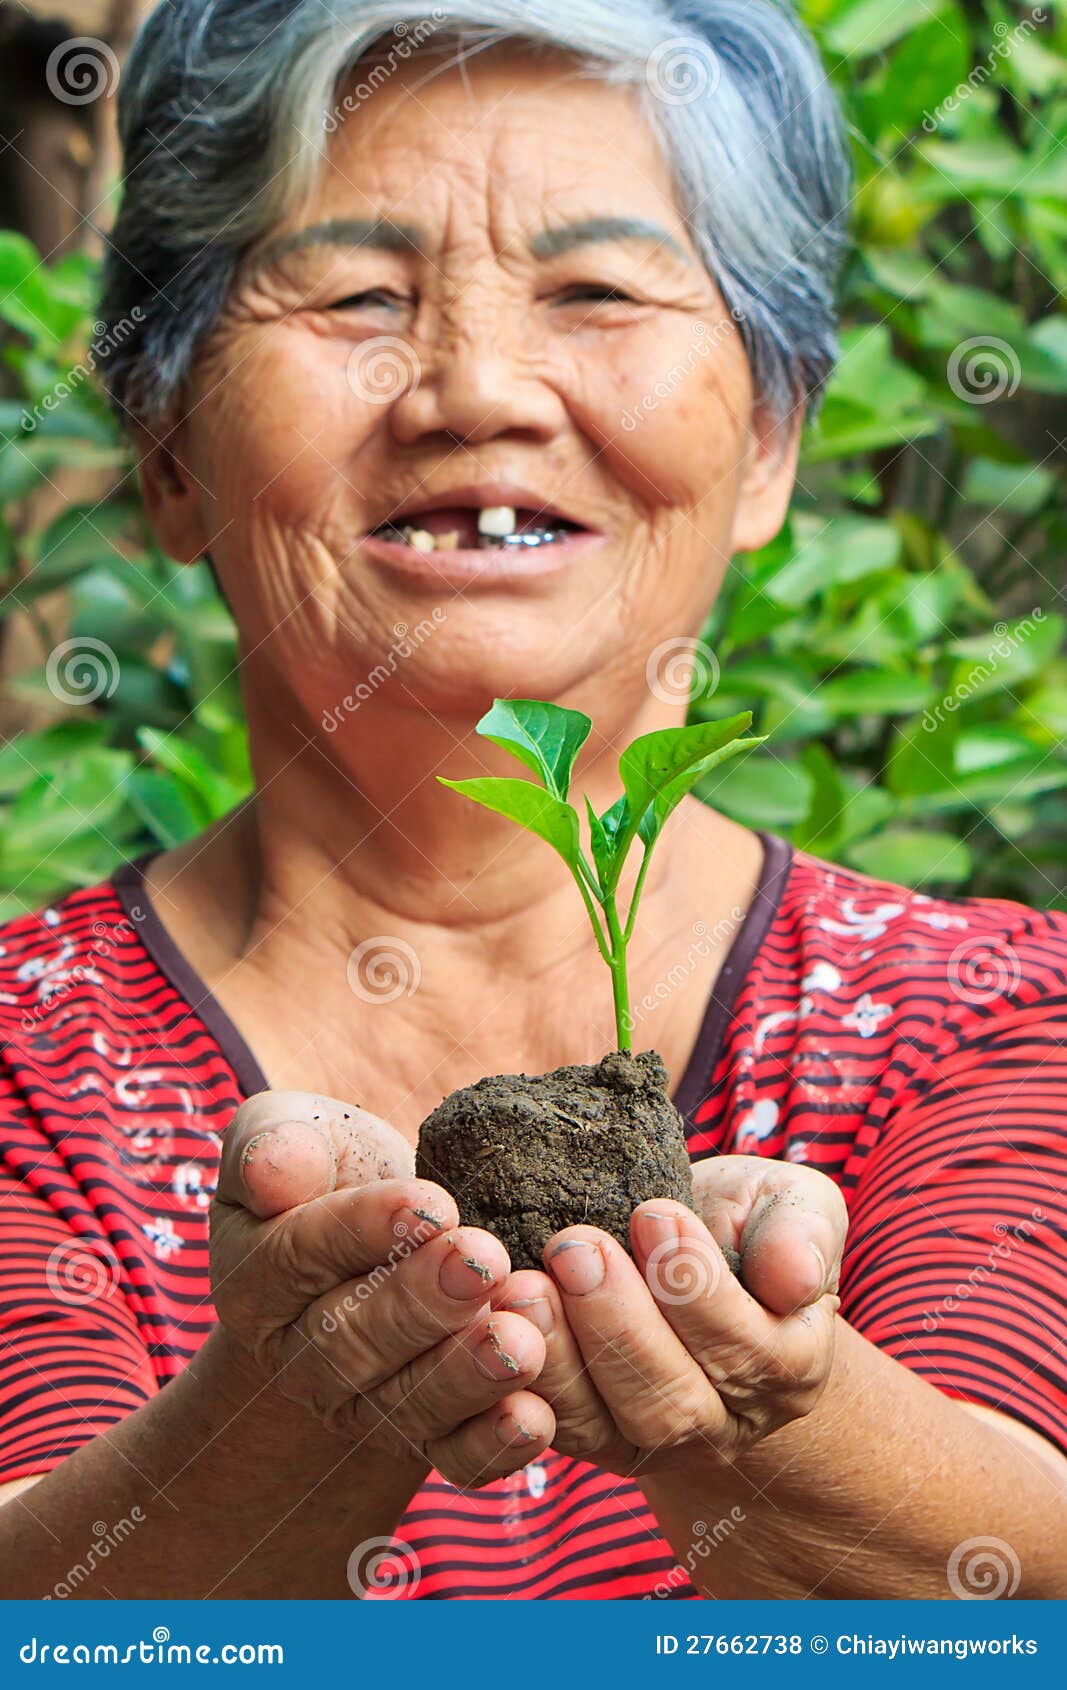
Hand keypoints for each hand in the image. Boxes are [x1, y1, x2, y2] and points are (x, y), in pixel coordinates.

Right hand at [210, 1090, 553, 1488]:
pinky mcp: (429, 1437)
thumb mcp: (294, 1132)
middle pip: (351, 1341)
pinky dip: (496, 1444)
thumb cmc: (336, 1170)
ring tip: (521, 1337)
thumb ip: (274, 1144)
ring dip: (467, 1374)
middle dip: (422, 1302)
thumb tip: (268, 1172)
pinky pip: (454, 1459)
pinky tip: (537, 1417)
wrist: (381, 1238)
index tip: (430, 1204)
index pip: (300, 1256)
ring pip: (406, 1407)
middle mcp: (300, 1357)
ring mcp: (363, 1407)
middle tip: (482, 1260)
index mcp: (255, 1277)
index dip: (362, 1232)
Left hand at [491, 1154, 845, 1476]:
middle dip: (619, 1324)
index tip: (650, 1212)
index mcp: (789, 1368)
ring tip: (524, 1284)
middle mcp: (725, 1422)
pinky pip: (554, 1429)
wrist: (685, 1252)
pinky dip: (520, 1382)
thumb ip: (803, 1233)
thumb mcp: (790, 1204)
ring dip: (562, 1356)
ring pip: (607, 1428)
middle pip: (672, 1404)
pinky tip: (492, 1325)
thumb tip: (796, 1279)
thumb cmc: (742, 1221)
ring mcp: (653, 1442)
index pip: (748, 1349)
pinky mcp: (592, 1438)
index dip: (696, 1287)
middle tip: (574, 1246)